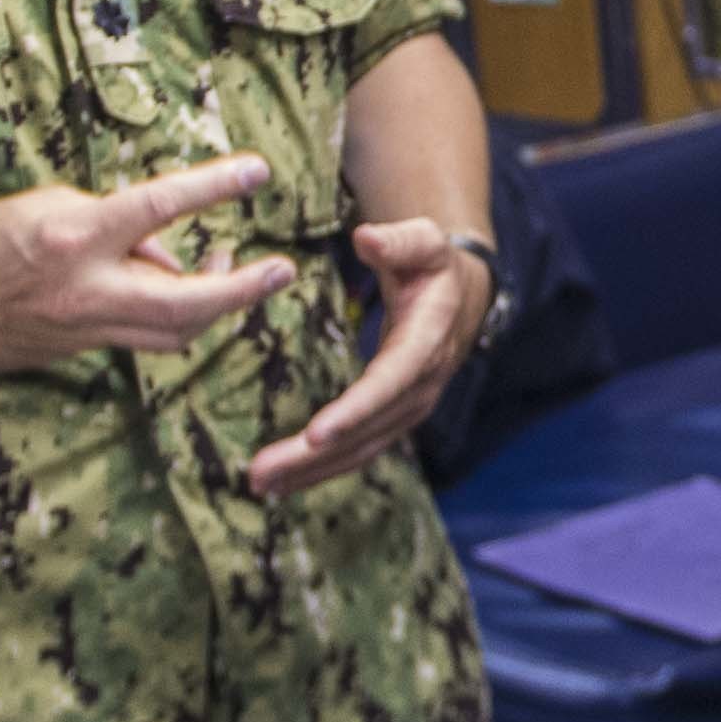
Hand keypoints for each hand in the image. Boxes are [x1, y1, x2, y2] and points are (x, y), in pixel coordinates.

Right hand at [0, 154, 295, 373]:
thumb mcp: (48, 207)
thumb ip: (113, 223)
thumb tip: (161, 245)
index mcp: (76, 238)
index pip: (161, 205)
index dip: (215, 186)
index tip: (259, 171)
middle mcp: (86, 291)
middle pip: (189, 302)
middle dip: (244, 289)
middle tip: (282, 270)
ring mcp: (84, 330)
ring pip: (174, 333)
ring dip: (213, 306)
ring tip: (231, 270)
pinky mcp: (79, 354)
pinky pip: (141, 339)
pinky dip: (166, 315)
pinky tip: (168, 286)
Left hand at [248, 219, 489, 499]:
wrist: (461, 298)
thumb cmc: (433, 264)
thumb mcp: (424, 241)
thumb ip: (396, 241)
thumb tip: (364, 238)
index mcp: (427, 341)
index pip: (390, 382)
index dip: (355, 410)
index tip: (317, 433)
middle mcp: (422, 385)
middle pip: (367, 430)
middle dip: (314, 456)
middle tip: (259, 473)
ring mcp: (409, 408)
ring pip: (360, 450)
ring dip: (310, 471)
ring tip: (260, 484)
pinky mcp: (393, 419)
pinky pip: (358, 451)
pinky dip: (321, 469)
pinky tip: (282, 481)